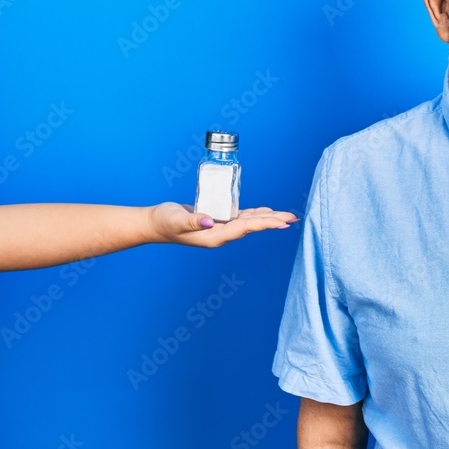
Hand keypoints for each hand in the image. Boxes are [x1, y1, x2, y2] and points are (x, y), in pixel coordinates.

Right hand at [147, 202, 298, 247]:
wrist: (155, 223)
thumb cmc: (164, 222)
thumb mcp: (176, 220)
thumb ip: (192, 220)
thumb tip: (208, 220)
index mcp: (214, 237)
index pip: (245, 228)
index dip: (264, 223)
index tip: (281, 222)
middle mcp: (221, 234)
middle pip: (252, 226)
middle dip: (273, 221)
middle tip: (293, 218)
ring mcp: (220, 228)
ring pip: (249, 222)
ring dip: (267, 218)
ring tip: (286, 216)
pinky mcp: (218, 221)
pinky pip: (241, 218)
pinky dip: (254, 214)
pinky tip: (265, 212)